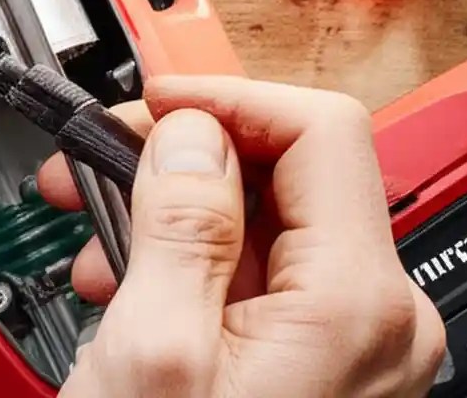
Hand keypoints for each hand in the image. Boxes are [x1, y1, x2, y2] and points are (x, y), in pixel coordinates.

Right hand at [40, 76, 445, 396]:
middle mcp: (374, 321)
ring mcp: (348, 348)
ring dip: (169, 212)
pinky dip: (184, 262)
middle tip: (93, 161)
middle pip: (286, 176)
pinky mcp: (313, 366)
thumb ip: (177, 224)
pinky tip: (126, 281)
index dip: (226, 99)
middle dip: (179, 158)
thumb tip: (192, 135)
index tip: (151, 103)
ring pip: (262, 226)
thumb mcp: (152, 349)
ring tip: (92, 237)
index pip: (319, 132)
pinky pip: (255, 279)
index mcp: (355, 304)